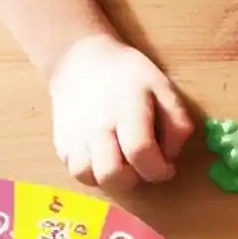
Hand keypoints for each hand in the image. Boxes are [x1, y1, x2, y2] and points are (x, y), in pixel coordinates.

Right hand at [49, 34, 193, 190]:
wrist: (79, 59)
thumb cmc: (127, 75)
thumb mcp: (162, 86)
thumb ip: (176, 121)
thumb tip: (170, 156)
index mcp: (126, 108)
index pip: (140, 151)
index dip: (158, 170)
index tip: (166, 168)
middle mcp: (97, 125)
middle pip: (111, 174)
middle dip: (134, 179)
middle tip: (140, 165)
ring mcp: (75, 135)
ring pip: (89, 177)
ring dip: (110, 179)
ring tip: (120, 162)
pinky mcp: (61, 143)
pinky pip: (76, 172)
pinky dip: (92, 173)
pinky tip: (103, 158)